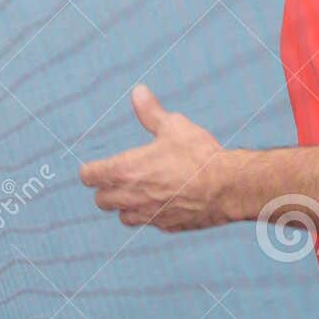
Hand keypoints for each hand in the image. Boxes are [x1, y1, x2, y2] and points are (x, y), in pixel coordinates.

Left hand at [78, 84, 232, 230]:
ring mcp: (148, 215)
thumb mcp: (173, 126)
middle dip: (105, 190)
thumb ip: (151, 112)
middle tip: (117, 179)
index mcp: (126, 171)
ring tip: (138, 192)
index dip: (90, 171)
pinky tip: (162, 203)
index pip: (90, 176)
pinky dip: (149, 215)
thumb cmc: (199, 154)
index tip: (94, 168)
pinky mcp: (167, 226)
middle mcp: (131, 197)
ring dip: (124, 206)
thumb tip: (138, 92)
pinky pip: (148, 223)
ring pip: (123, 217)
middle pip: (101, 200)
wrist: (228, 187)